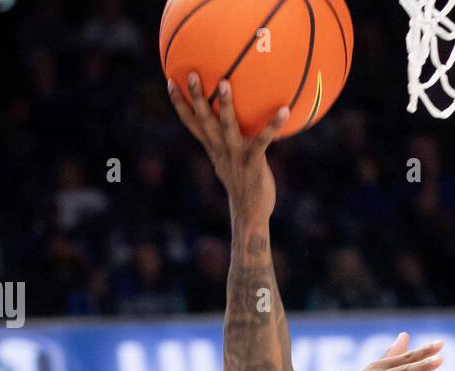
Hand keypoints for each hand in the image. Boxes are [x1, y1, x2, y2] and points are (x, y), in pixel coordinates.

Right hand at [167, 73, 287, 223]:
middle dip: (196, 97)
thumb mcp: (229, 162)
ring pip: (226, 126)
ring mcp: (235, 156)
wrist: (249, 214)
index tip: (170, 80)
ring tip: (224, 82)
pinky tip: (283, 110)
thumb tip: (227, 128)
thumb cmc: (243, 184)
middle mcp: (220, 150)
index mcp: (212, 148)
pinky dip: (273, 125)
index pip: (191, 122)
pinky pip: (262, 140)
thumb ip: (226, 144)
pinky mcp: (253, 162)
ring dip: (224, 104)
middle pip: (203, 120)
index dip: (179, 103)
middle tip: (193, 73)